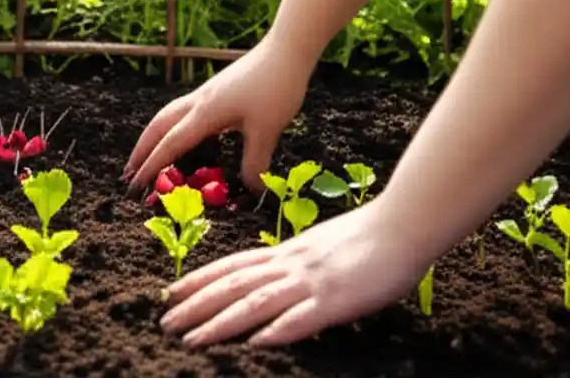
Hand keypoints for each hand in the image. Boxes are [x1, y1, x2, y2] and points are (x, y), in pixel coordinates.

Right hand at [122, 35, 313, 191]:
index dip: (152, 167)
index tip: (137, 187)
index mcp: (205, 113)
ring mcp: (205, 94)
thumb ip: (254, 162)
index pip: (170, 145)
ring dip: (153, 137)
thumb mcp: (267, 130)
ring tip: (146, 155)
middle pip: (157, 126)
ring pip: (167, 116)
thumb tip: (249, 189)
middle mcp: (198, 102)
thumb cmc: (276, 88)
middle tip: (128, 173)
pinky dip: (172, 128)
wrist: (286, 50)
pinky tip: (182, 135)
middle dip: (140, 150)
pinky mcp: (216, 91)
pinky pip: (183, 112)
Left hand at [158, 198, 430, 346]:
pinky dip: (277, 330)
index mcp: (286, 254)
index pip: (233, 266)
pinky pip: (303, 318)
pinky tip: (256, 344)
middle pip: (233, 286)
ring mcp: (311, 281)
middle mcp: (290, 265)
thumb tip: (275, 281)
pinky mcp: (336, 299)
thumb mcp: (319, 249)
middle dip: (196, 305)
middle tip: (165, 322)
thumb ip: (296, 265)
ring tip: (192, 340)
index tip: (170, 292)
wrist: (404, 224)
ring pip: (256, 302)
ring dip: (220, 322)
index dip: (199, 279)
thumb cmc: (367, 239)